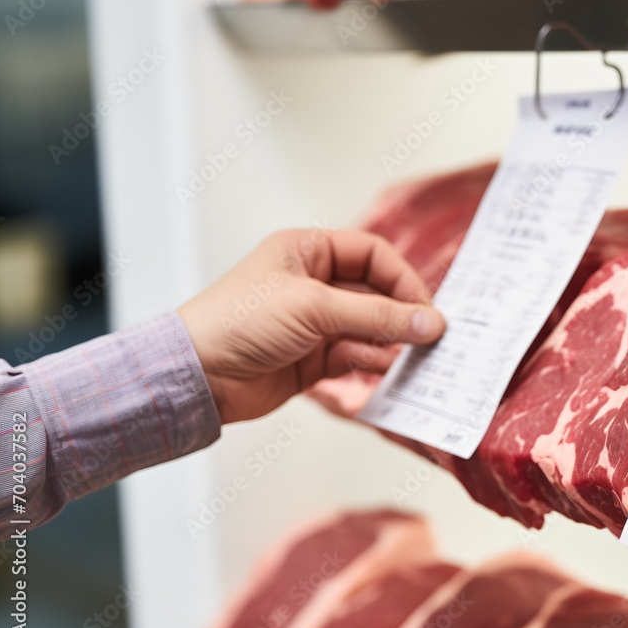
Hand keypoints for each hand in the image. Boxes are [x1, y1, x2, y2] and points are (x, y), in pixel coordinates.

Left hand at [177, 230, 445, 423]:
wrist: (198, 375)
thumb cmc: (237, 322)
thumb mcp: (314, 308)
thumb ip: (377, 316)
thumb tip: (428, 322)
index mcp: (308, 252)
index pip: (372, 255)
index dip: (402, 279)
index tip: (425, 308)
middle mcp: (314, 284)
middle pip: (376, 293)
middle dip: (401, 314)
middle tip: (429, 336)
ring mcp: (315, 323)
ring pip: (370, 328)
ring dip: (390, 342)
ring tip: (409, 357)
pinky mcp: (315, 358)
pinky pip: (357, 355)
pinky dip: (373, 362)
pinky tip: (384, 370)